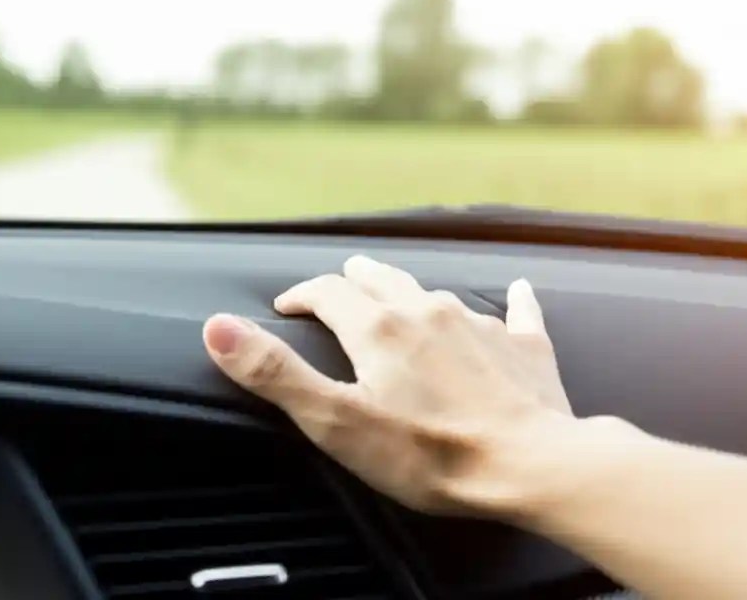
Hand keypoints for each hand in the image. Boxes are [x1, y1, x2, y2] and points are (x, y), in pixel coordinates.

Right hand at [202, 255, 574, 515]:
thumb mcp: (336, 421)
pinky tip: (519, 291)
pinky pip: (516, 312)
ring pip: (436, 293)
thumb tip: (218, 327)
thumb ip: (277, 373)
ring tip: (400, 292)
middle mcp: (429, 311)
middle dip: (356, 280)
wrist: (529, 464)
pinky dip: (511, 302)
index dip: (303, 296)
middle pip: (382, 280)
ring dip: (412, 291)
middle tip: (341, 281)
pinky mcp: (524, 347)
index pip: (328, 293)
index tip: (289, 305)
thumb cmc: (431, 454)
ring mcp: (480, 325)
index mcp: (380, 328)